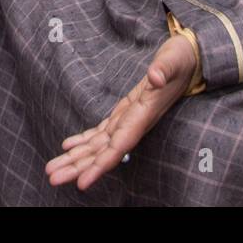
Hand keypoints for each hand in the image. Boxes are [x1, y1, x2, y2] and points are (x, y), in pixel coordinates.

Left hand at [45, 33, 196, 190]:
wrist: (190, 61)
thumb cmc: (181, 60)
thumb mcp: (174, 60)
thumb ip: (164, 69)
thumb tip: (155, 77)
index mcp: (144, 115)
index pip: (120, 146)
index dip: (100, 165)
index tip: (82, 182)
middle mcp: (135, 123)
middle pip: (103, 152)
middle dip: (79, 166)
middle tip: (52, 178)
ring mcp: (129, 119)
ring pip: (99, 145)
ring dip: (76, 158)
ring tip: (53, 170)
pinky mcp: (125, 112)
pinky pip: (102, 132)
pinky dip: (84, 140)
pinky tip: (68, 146)